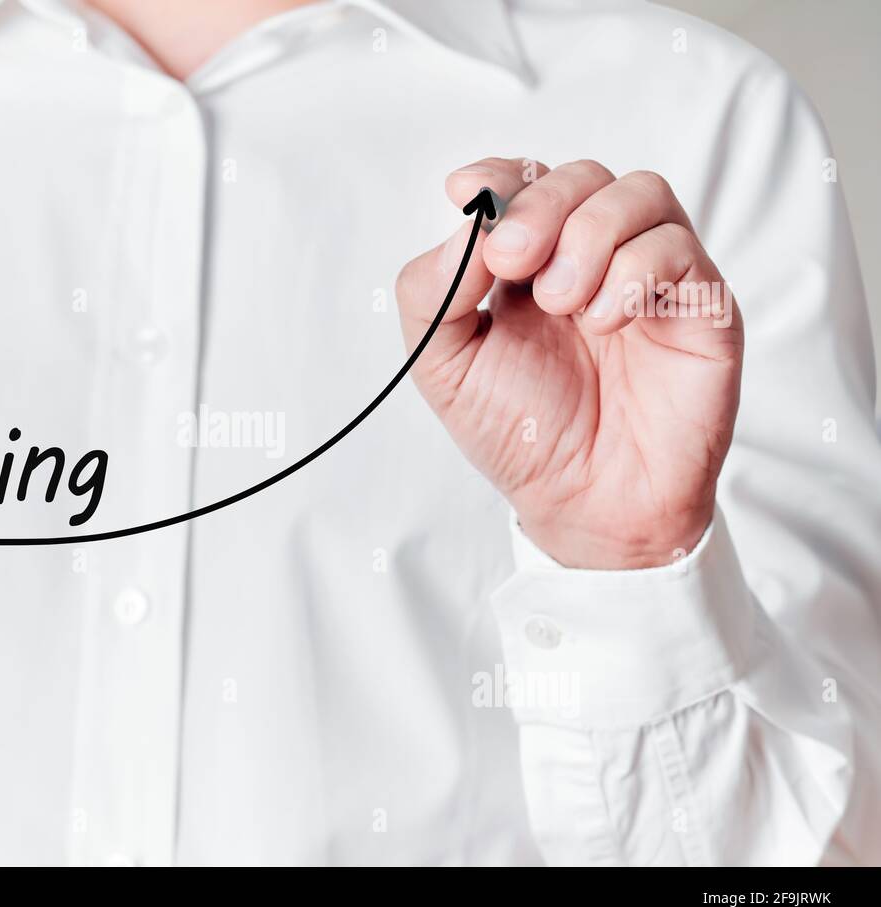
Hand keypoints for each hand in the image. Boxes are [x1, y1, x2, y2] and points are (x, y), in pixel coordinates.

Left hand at [395, 158, 742, 569]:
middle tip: (511, 259)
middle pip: (581, 176)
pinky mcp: (700, 302)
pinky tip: (604, 321)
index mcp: (530, 264)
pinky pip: (677, 246)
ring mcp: (650, 274)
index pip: (524, 182)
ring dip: (589, 235)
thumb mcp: (444, 365)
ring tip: (561, 303)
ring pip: (638, 192)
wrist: (585, 502)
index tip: (466, 191)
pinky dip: (632, 272)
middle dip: (540, 205)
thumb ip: (433, 292)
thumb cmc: (520, 434)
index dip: (498, 175)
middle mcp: (592, 258)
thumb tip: (464, 224)